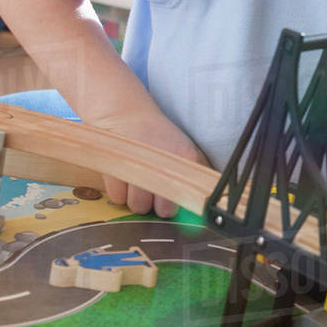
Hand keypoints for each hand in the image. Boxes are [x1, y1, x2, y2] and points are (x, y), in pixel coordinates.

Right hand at [91, 108, 209, 217]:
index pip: (190, 199)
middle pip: (163, 210)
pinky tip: (124, 176)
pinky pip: (118, 199)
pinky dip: (119, 192)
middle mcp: (163, 164)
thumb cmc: (158, 138)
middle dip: (157, 204)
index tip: (176, 201)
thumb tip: (213, 197)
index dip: (181, 204)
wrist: (126, 116)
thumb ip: (200, 172)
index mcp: (186, 158)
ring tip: (137, 180)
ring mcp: (138, 168)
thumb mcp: (186, 149)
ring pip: (138, 207)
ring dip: (136, 199)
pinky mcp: (114, 170)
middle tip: (153, 188)